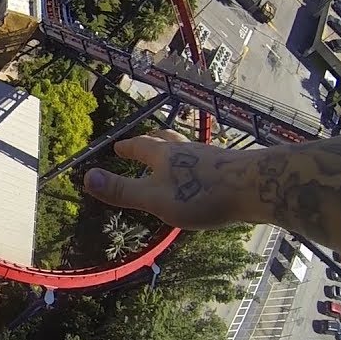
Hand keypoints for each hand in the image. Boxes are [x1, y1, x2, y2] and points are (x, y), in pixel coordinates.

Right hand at [82, 129, 253, 229]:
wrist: (254, 188)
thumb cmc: (200, 194)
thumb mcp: (154, 199)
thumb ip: (122, 191)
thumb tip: (86, 177)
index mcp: (163, 156)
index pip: (140, 146)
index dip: (128, 148)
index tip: (117, 147)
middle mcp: (185, 150)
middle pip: (165, 140)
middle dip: (152, 141)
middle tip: (144, 141)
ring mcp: (209, 157)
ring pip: (187, 149)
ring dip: (175, 151)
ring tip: (173, 157)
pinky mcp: (228, 168)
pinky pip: (205, 162)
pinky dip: (196, 165)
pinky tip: (202, 176)